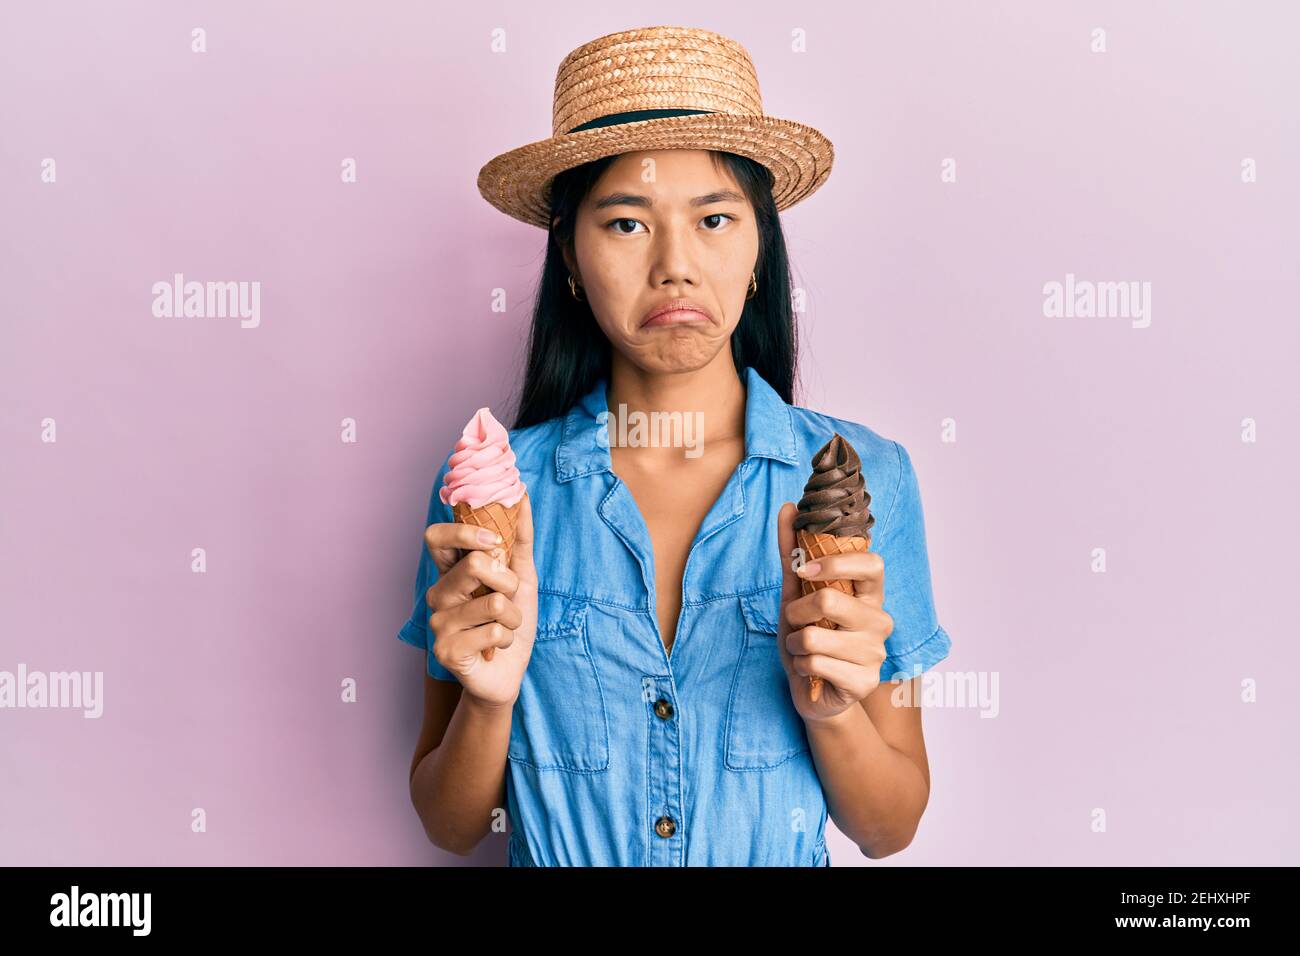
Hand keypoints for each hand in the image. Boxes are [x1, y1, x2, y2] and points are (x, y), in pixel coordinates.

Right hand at [422, 492, 537, 707]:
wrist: (509, 672)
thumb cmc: (511, 622)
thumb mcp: (522, 576)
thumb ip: (520, 538)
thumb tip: (521, 494)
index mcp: (450, 572)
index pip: (436, 537)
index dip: (464, 532)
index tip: (495, 542)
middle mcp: (437, 593)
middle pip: (473, 564)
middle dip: (507, 582)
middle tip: (507, 598)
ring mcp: (437, 622)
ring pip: (492, 602)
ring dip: (514, 617)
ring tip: (504, 628)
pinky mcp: (445, 650)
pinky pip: (493, 631)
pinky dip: (507, 638)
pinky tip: (496, 647)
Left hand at [775, 501, 892, 721]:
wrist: (813, 692)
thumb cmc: (808, 636)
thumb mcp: (795, 593)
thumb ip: (793, 553)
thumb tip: (787, 507)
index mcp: (869, 594)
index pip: (873, 564)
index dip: (836, 563)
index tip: (805, 571)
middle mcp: (880, 620)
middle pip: (829, 600)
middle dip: (796, 612)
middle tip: (797, 622)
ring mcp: (875, 653)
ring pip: (813, 636)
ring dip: (794, 643)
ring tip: (804, 650)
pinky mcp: (863, 682)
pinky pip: (814, 663)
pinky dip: (800, 666)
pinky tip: (811, 670)